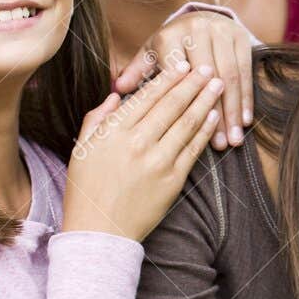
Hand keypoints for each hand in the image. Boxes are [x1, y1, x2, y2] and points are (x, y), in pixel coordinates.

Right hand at [62, 60, 223, 241]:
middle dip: (192, 82)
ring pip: (186, 123)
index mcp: (113, 132)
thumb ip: (97, 119)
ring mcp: (157, 161)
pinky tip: (214, 116)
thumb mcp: (81, 150)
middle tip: (207, 67)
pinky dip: (205, 130)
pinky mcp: (173, 180)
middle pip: (171, 105)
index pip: (146, 97)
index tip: (181, 64)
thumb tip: (116, 96)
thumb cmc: (87, 191)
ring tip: (217, 84)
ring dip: (205, 100)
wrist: (99, 233)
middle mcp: (137, 143)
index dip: (167, 78)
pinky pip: (193, 149)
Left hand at [112, 11, 253, 153]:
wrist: (198, 17)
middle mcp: (196, 30)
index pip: (176, 75)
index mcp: (169, 36)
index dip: (183, 104)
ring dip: (233, 111)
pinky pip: (245, 71)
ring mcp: (220, 31)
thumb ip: (136, 72)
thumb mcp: (151, 55)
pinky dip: (246, 99)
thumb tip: (117, 89)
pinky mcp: (240, 36)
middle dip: (215, 114)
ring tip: (234, 139)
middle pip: (207, 77)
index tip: (186, 133)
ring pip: (229, 76)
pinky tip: (246, 122)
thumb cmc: (171, 46)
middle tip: (219, 145)